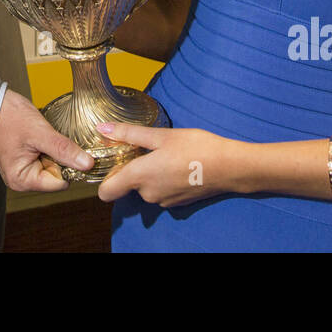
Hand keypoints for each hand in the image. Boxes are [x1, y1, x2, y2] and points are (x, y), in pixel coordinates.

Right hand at [0, 90, 94, 191]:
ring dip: (56, 153)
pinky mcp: (28, 162)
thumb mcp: (40, 133)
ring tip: (45, 138)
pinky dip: (51, 150)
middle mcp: (22, 181)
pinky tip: (43, 139)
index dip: (69, 166)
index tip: (71, 149)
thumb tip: (87, 163)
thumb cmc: (10, 118)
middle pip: (57, 177)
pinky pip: (48, 160)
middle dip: (61, 159)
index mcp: (22, 180)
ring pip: (55, 167)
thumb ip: (64, 149)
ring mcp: (25, 172)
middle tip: (53, 140)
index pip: (59, 182)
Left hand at [94, 122, 240, 206]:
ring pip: (146, 187)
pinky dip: (164, 179)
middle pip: (128, 185)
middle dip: (134, 168)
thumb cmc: (195, 147)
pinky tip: (178, 164)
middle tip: (149, 148)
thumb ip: (129, 133)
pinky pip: (161, 191)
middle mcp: (148, 194)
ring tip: (167, 154)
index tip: (116, 161)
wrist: (229, 167)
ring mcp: (163, 201)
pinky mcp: (177, 203)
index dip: (106, 177)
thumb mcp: (161, 135)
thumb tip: (102, 128)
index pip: (106, 192)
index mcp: (139, 177)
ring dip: (151, 173)